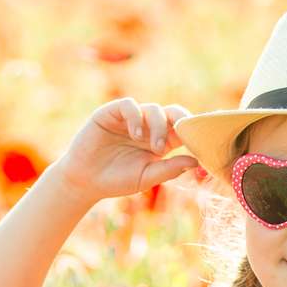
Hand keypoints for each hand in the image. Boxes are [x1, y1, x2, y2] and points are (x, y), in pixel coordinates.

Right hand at [52, 97, 199, 202]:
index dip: (192, 132)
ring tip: (154, 147)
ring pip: (154, 109)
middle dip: (181, 121)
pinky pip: (129, 105)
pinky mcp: (112, 112)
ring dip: (158, 126)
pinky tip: (135, 134)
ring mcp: (131, 118)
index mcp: (161, 141)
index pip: (182, 129)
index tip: (201, 143)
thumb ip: (169, 169)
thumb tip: (195, 161)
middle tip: (182, 137)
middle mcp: (148, 126)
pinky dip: (136, 117)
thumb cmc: (117, 181)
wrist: (85, 181)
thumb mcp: (147, 177)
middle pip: (173, 113)